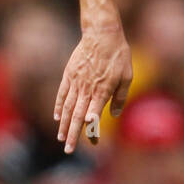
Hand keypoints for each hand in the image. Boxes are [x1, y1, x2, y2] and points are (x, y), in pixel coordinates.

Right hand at [54, 20, 132, 152]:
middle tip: (69, 150)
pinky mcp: (69, 74)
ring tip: (61, 138)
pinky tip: (56, 117)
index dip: (92, 131)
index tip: (90, 142)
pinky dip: (58, 107)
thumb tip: (114, 114)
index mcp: (102, 91)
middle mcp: (86, 89)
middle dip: (73, 135)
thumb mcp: (127, 76)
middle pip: (77, 116)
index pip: (94, 116)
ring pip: (67, 108)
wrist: (102, 33)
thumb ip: (120, 97)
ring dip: (63, 125)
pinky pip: (62, 94)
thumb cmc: (118, 55)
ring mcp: (75, 82)